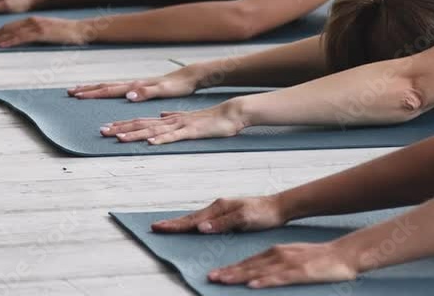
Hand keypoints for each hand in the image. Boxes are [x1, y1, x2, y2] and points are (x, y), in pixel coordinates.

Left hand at [0, 17, 86, 47]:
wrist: (81, 29)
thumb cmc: (66, 34)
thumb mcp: (48, 33)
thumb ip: (35, 36)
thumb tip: (24, 43)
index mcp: (31, 20)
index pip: (9, 26)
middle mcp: (31, 21)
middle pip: (6, 28)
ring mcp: (36, 26)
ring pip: (12, 32)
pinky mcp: (42, 32)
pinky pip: (23, 37)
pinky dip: (11, 41)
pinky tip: (2, 45)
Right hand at [68, 67, 200, 100]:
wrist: (189, 76)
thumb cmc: (178, 85)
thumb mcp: (164, 90)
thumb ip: (147, 92)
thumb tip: (127, 95)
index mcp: (136, 86)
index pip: (110, 89)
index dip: (92, 93)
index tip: (76, 94)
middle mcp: (133, 84)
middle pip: (106, 86)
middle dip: (87, 89)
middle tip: (69, 92)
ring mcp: (136, 85)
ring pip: (110, 86)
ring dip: (94, 88)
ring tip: (80, 90)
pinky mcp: (141, 87)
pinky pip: (118, 89)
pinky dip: (107, 90)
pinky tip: (105, 93)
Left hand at [99, 99, 248, 143]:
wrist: (230, 113)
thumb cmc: (210, 119)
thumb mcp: (187, 119)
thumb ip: (173, 118)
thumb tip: (161, 116)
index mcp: (167, 119)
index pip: (140, 121)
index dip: (122, 124)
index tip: (106, 127)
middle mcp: (169, 121)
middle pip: (141, 125)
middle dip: (120, 128)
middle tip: (101, 131)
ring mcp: (179, 125)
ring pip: (153, 131)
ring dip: (135, 134)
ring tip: (118, 138)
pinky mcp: (191, 132)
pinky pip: (174, 137)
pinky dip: (161, 140)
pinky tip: (150, 144)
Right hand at [152, 195, 286, 233]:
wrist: (278, 207)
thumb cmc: (263, 213)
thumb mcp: (244, 218)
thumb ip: (222, 223)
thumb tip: (200, 228)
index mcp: (219, 207)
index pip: (192, 219)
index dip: (175, 225)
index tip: (159, 227)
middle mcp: (217, 206)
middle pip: (190, 217)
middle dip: (173, 223)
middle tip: (156, 227)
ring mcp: (221, 209)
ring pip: (196, 217)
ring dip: (181, 223)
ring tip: (168, 227)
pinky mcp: (226, 214)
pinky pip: (204, 219)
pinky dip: (193, 223)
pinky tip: (192, 226)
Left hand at [209, 242, 357, 288]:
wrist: (342, 254)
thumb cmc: (318, 258)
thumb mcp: (293, 256)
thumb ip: (276, 264)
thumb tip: (258, 275)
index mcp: (276, 251)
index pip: (249, 261)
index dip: (231, 268)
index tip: (215, 274)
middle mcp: (278, 255)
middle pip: (249, 266)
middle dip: (229, 272)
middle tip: (211, 278)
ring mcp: (288, 263)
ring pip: (259, 271)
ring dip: (240, 276)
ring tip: (224, 281)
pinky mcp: (300, 272)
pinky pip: (279, 278)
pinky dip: (265, 281)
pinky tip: (253, 285)